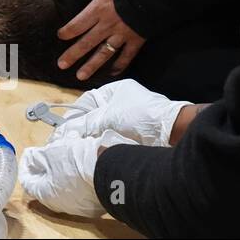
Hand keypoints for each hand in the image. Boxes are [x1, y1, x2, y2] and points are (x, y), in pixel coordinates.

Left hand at [20, 129, 136, 216]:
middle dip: (45, 165)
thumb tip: (30, 158)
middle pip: (47, 183)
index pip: (27, 181)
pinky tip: (82, 159)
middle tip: (48, 151)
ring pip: (65, 184)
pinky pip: (81, 187)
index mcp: (46, 195)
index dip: (26, 164)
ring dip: (62, 167)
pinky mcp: (96, 202)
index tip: (29, 153)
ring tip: (67, 149)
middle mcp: (62, 205)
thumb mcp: (50, 154)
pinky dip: (78, 174)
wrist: (110, 169)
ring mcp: (80, 205)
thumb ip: (36, 157)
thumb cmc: (76, 162)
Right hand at [50, 79, 191, 146]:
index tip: (65, 127)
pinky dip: (107, 142)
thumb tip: (65, 131)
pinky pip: (115, 136)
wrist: (174, 132)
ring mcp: (131, 117)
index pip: (88, 100)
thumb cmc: (140, 117)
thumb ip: (85, 122)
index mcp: (116, 90)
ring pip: (104, 127)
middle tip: (72, 139)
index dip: (75, 114)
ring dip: (95, 136)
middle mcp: (123, 101)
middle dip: (83, 127)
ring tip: (84, 146)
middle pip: (95, 115)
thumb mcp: (108, 117)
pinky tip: (100, 149)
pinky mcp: (137, 132)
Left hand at [56, 0, 145, 80]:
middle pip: (86, 43)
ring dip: (92, 65)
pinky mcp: (137, 39)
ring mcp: (122, 34)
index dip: (67, 31)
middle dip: (72, 55)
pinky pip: (127, 56)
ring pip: (104, 53)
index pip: (77, 24)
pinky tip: (111, 73)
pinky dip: (119, 65)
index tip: (60, 37)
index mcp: (98, 8)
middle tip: (61, 65)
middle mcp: (107, 24)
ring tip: (80, 76)